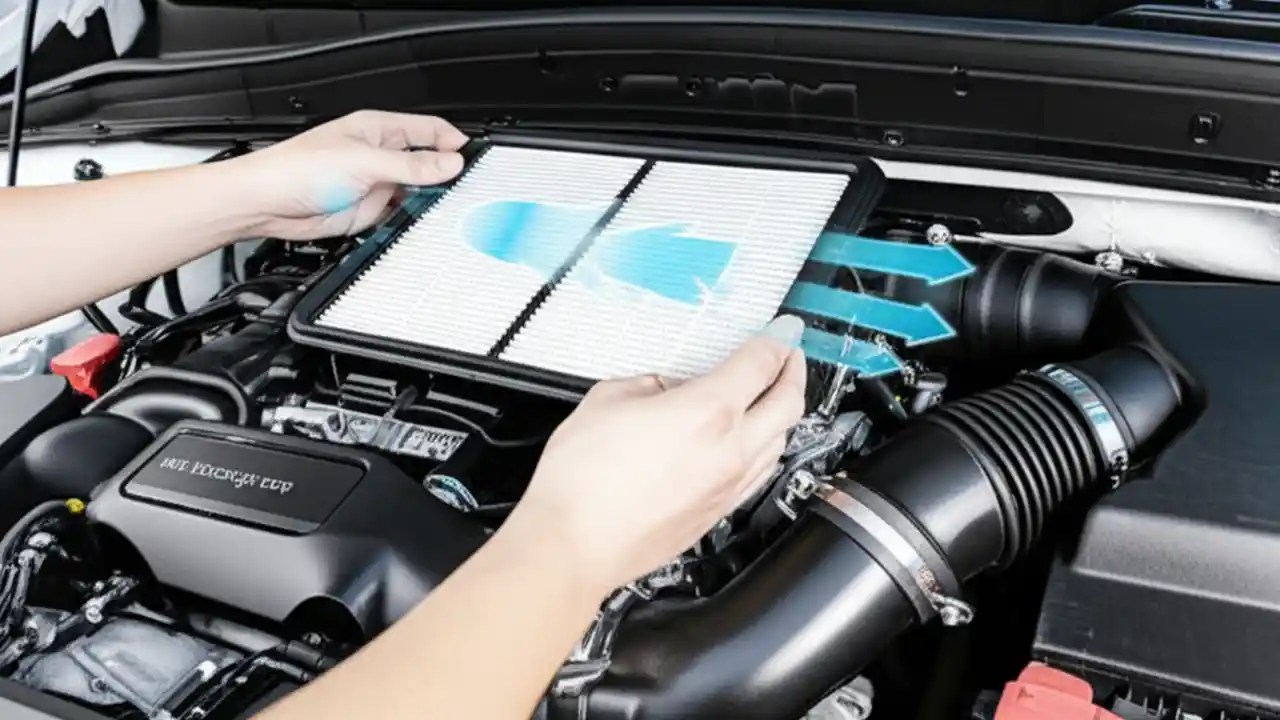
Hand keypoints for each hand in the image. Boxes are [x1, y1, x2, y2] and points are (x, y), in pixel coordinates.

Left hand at [230, 110, 467, 239]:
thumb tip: (450, 162)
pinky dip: (412, 220)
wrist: (266, 204)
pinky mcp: (370, 211)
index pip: (429, 130)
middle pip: (427, 162)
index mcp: (378, 130)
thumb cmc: (297, 170)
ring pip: (416, 191)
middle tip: (464, 188)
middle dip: (445, 174)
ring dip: (429, 199)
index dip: (453, 142)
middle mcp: (379, 155)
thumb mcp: (364, 162)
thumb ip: (411, 165)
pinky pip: (401, 216)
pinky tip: (420, 223)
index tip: (473, 160)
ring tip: (444, 207)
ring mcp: (376, 184)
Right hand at [504, 316, 807, 596]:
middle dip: (793, 372)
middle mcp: (730, 449)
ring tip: (771, 398)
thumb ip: (645, 385)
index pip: (761, 364)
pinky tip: (750, 444)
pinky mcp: (718, 512)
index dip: (777, 340)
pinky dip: (765, 448)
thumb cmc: (583, 480)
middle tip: (788, 356)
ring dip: (782, 413)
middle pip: (788, 403)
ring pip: (780, 442)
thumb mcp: (606, 401)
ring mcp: (728, 486)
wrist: (575, 544)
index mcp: (707, 411)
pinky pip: (759, 473)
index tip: (782, 331)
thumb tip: (662, 388)